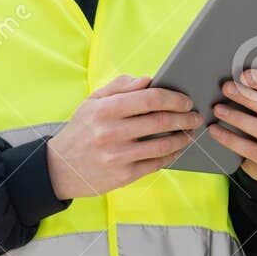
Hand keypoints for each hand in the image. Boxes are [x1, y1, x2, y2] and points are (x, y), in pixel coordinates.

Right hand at [46, 74, 201, 199]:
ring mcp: (117, 156)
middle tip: (195, 116)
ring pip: (162, 144)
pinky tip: (177, 149)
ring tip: (190, 133)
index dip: (173, 98)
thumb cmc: (82, 129)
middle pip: (160, 121)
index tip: (186, 100)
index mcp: (105, 110)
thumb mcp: (93, 101)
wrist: (61, 167)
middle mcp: (111, 133)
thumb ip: (120, 87)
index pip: (149, 99)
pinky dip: (171, 155)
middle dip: (184, 118)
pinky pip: (156, 164)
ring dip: (182, 137)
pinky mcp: (122, 176)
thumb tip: (148, 79)